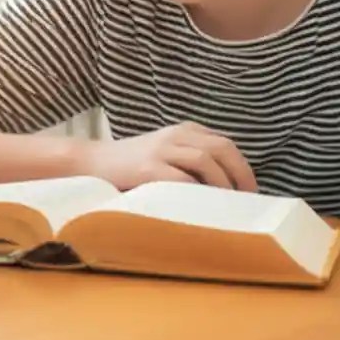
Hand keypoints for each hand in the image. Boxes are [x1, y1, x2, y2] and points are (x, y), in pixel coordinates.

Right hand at [80, 121, 256, 191]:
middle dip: (241, 175)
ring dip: (223, 185)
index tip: (250, 192)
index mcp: (184, 130)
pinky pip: (183, 179)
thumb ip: (190, 160)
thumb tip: (226, 188)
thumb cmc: (129, 165)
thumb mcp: (165, 153)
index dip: (243, 168)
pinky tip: (203, 208)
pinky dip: (198, 193)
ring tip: (229, 206)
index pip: (225, 144)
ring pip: (206, 161)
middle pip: (222, 149)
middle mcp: (176, 135)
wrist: (90, 163)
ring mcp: (162, 150)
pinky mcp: (148, 168)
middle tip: (248, 201)